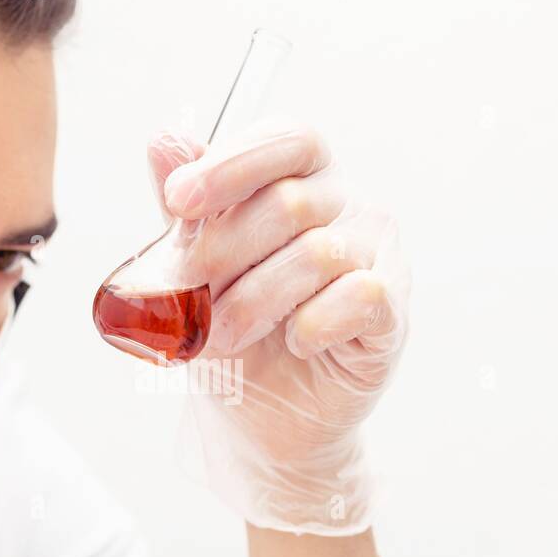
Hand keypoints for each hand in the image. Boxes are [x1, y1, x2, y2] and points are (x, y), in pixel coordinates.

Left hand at [147, 120, 409, 533]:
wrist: (256, 417)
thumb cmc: (231, 330)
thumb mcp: (193, 269)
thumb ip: (185, 209)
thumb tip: (163, 139)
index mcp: (302, 176)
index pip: (285, 139)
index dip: (232, 165)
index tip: (177, 202)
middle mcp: (349, 203)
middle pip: (289, 202)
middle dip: (222, 253)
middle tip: (186, 295)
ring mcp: (378, 253)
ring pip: (318, 254)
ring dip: (254, 302)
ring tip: (225, 335)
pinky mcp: (393, 308)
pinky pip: (358, 297)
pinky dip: (310, 326)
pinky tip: (294, 342)